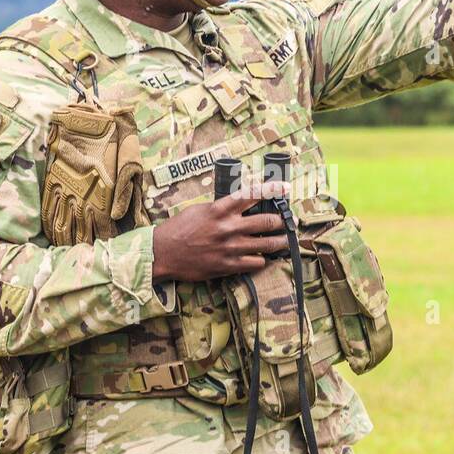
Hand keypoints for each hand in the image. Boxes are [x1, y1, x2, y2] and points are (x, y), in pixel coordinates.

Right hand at [152, 181, 290, 282]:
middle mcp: (228, 227)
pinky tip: (262, 257)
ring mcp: (230, 248)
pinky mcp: (228, 265)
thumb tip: (238, 206)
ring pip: (267, 244)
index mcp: (220, 209)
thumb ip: (220, 208)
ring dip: (280, 242)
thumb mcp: (199, 210)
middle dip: (283, 220)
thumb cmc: (178, 229)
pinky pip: (256, 263)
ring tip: (285, 240)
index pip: (252, 194)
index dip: (273, 189)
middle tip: (290, 221)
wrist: (163, 253)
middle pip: (268, 221)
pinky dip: (262, 259)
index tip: (286, 188)